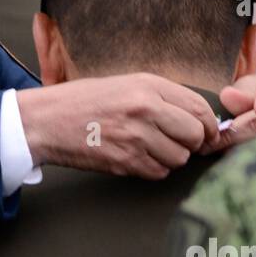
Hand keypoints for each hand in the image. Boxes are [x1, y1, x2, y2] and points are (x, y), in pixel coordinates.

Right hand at [16, 74, 218, 179]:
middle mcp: (145, 110)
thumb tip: (196, 117)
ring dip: (171, 157)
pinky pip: (158, 172)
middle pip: (195, 136)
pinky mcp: (125, 162)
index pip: (199, 108)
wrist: (46, 121)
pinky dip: (153, 169)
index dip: (210, 125)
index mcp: (148, 86)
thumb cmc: (82, 101)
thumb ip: (161, 96)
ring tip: (151, 148)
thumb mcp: (124, 83)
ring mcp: (136, 137)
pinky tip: (137, 157)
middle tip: (180, 142)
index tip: (208, 132)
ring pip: (179, 158)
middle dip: (193, 143)